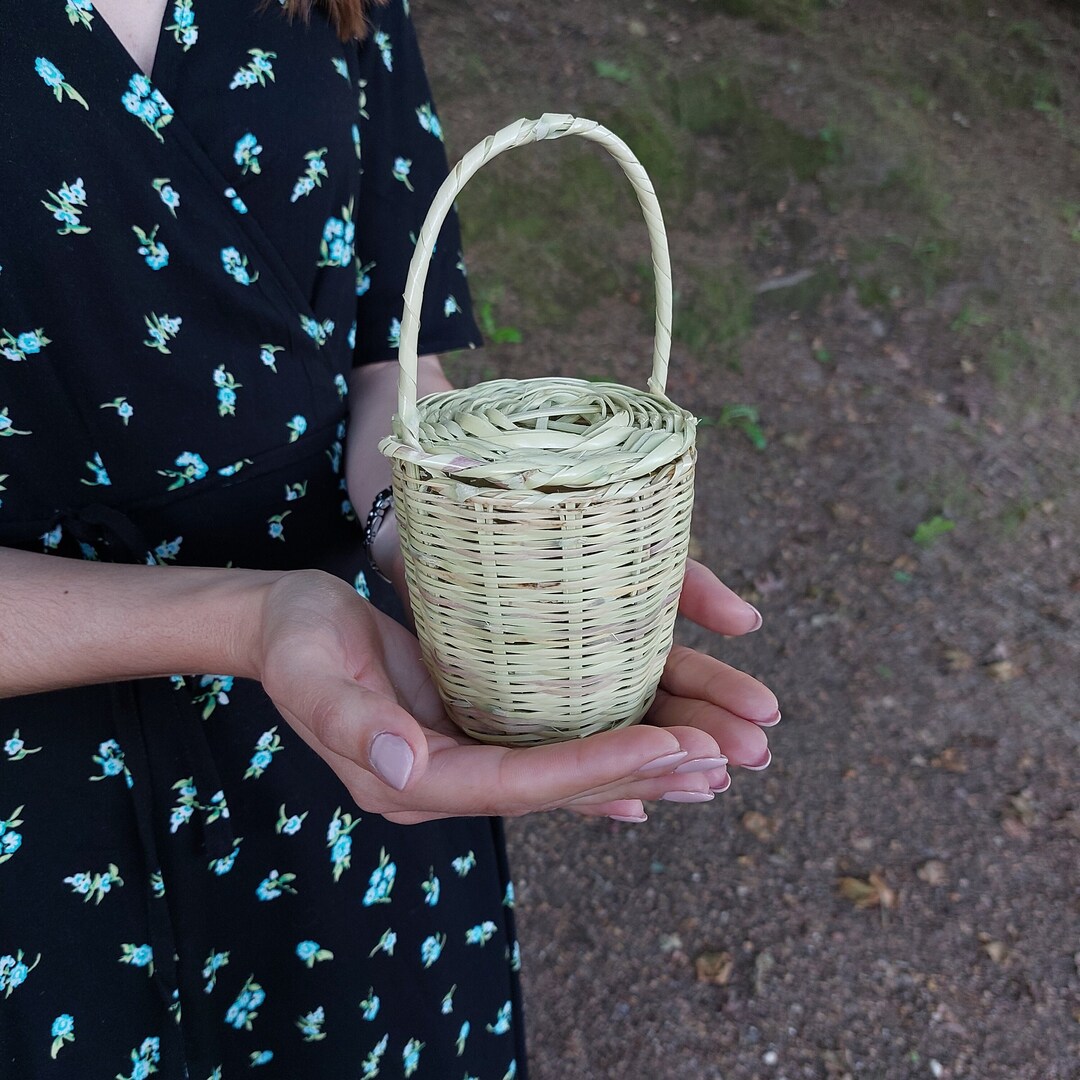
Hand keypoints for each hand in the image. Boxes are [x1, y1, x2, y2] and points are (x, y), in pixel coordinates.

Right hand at [253, 568, 768, 824]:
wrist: (284, 626)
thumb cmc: (296, 637)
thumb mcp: (312, 671)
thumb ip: (354, 726)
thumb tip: (409, 767)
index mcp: (410, 778)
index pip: (519, 783)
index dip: (596, 767)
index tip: (672, 745)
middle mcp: (444, 781)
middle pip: (556, 789)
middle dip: (640, 772)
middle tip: (722, 759)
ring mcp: (462, 760)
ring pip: (563, 777)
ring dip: (638, 772)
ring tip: (712, 768)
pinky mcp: (473, 733)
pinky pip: (549, 755)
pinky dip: (603, 759)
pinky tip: (654, 764)